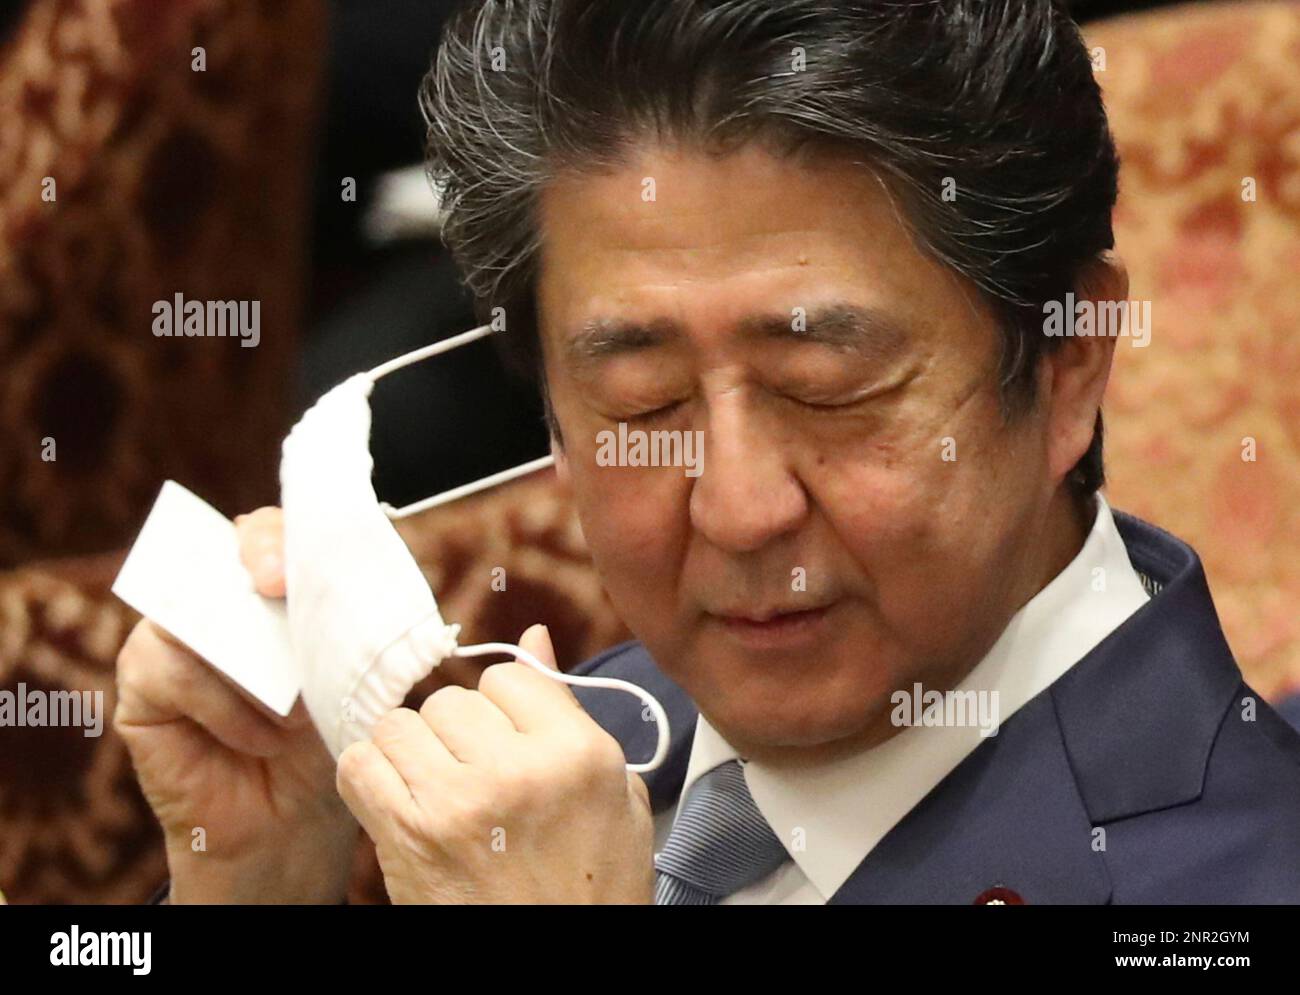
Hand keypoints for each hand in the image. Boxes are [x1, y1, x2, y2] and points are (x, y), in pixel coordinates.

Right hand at [114, 507, 357, 902]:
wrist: (296, 820)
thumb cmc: (328, 736)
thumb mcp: (347, 673)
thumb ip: (338, 624)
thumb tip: (336, 588)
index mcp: (271, 587)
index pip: (265, 532)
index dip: (272, 537)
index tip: (287, 568)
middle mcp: (216, 603)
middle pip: (219, 556)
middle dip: (256, 570)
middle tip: (279, 590)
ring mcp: (173, 640)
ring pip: (195, 614)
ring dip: (253, 661)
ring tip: (296, 710)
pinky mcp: (142, 686)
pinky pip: (173, 671)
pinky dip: (226, 707)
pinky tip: (263, 739)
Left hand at [337, 624, 654, 903]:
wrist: (561, 970)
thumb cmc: (592, 885)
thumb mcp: (616, 794)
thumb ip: (570, 710)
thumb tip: (533, 640)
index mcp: (577, 754)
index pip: (507, 677)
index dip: (505, 709)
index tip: (510, 742)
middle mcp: (516, 771)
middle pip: (450, 699)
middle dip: (457, 732)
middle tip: (475, 776)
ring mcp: (456, 804)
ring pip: (400, 724)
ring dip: (412, 752)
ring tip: (437, 788)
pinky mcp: (406, 838)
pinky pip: (359, 765)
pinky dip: (371, 776)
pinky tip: (399, 799)